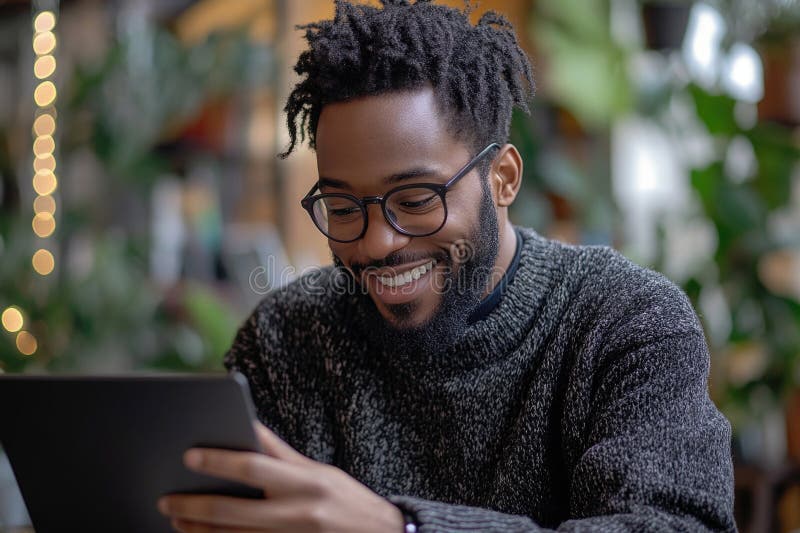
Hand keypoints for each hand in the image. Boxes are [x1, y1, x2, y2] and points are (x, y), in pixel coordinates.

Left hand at [157, 422, 404, 532]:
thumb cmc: (347, 501)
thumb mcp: (319, 472)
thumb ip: (280, 453)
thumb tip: (248, 425)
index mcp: (306, 483)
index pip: (254, 467)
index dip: (218, 460)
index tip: (189, 456)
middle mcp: (298, 514)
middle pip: (234, 510)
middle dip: (195, 505)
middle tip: (166, 499)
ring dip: (200, 530)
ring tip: (177, 519)